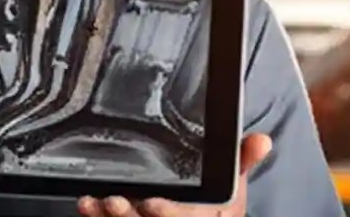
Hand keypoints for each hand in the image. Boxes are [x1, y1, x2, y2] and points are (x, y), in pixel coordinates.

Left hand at [76, 133, 271, 216]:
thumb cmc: (217, 207)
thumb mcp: (233, 185)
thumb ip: (243, 160)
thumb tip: (263, 140)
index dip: (169, 213)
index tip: (151, 204)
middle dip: (129, 216)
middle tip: (115, 201)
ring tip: (96, 201)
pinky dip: (97, 215)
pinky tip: (87, 203)